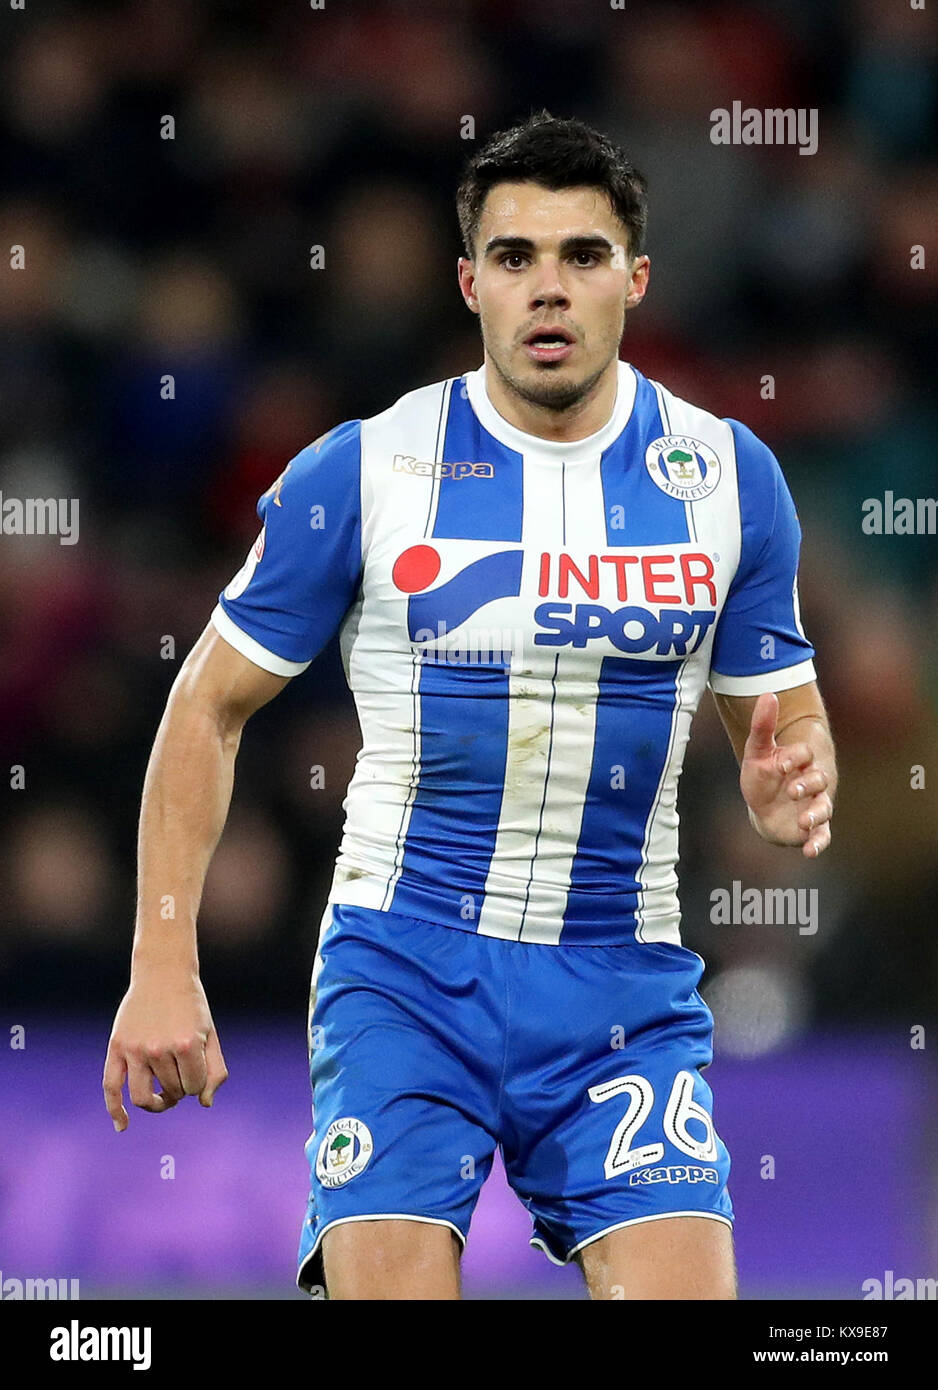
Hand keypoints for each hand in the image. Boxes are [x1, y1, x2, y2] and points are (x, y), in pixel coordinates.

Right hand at [103, 968, 227, 1130]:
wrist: (163, 973)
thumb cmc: (191, 1007)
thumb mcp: (209, 1034)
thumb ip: (214, 1070)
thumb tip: (204, 1104)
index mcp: (186, 1045)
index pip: (193, 1088)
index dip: (197, 1082)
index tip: (196, 1065)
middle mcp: (158, 1049)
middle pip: (171, 1092)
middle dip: (179, 1087)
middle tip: (181, 1072)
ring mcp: (134, 1049)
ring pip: (142, 1097)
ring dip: (156, 1103)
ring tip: (163, 1097)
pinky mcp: (116, 1047)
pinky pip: (110, 1087)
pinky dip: (115, 1111)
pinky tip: (122, 1127)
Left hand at [740, 692, 832, 857]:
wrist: (762, 808)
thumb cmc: (762, 777)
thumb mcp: (757, 752)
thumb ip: (762, 725)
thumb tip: (768, 693)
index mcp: (799, 761)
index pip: (803, 755)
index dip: (794, 757)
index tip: (781, 762)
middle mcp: (811, 783)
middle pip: (819, 780)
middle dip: (807, 784)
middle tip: (792, 790)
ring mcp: (813, 806)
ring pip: (823, 807)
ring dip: (816, 813)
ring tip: (804, 820)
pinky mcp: (812, 828)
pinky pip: (822, 836)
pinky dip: (818, 843)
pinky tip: (810, 852)